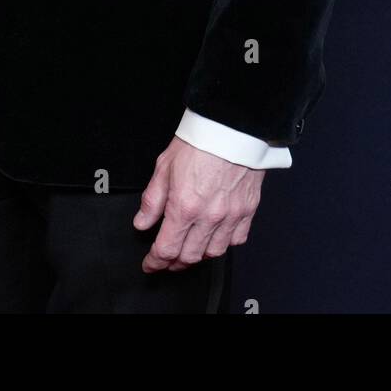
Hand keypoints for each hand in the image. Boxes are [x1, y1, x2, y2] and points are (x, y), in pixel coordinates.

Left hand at [133, 136, 264, 272]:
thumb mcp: (164, 166)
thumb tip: (142, 222)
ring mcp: (231, 215)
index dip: (155, 262)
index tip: (150, 264)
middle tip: (166, 260)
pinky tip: (214, 237)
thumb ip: (152, 200)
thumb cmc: (200, 141)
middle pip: (189, 256)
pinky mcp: (248, 210)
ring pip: (213, 253)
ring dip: (198, 256)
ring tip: (189, 251)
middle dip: (173, 263)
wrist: (232, 127)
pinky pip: (236, 240)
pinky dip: (223, 243)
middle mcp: (209, 216)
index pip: (167, 249)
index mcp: (185, 206)